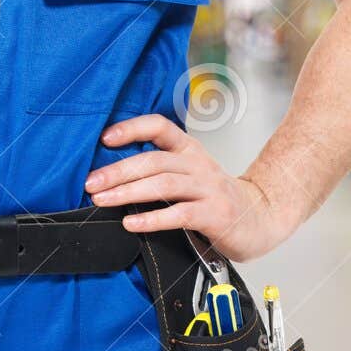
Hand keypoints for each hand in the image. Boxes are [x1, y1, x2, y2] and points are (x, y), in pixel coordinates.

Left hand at [84, 115, 293, 260]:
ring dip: (128, 192)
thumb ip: (159, 168)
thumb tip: (109, 173)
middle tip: (91, 183)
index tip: (104, 138)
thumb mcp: (189, 173)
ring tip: (102, 200)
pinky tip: (131, 224)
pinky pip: (179, 215)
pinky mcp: (215, 214)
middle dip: (118, 171)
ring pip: (163, 184)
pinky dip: (152, 219)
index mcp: (189, 149)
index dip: (132, 128)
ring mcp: (208, 189)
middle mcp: (198, 164)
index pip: (160, 127)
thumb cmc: (214, 197)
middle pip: (153, 160)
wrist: (259, 219)